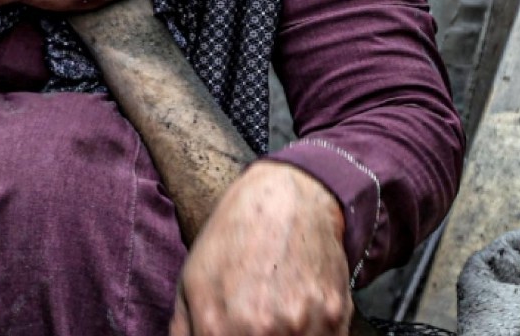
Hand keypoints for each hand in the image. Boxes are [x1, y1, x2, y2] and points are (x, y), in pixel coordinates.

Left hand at [170, 162, 351, 335]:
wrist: (287, 198)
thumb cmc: (235, 238)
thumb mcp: (190, 284)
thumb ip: (185, 333)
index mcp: (218, 328)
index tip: (232, 335)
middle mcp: (262, 333)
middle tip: (257, 327)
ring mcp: (303, 326)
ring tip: (279, 322)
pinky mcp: (335, 316)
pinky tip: (300, 320)